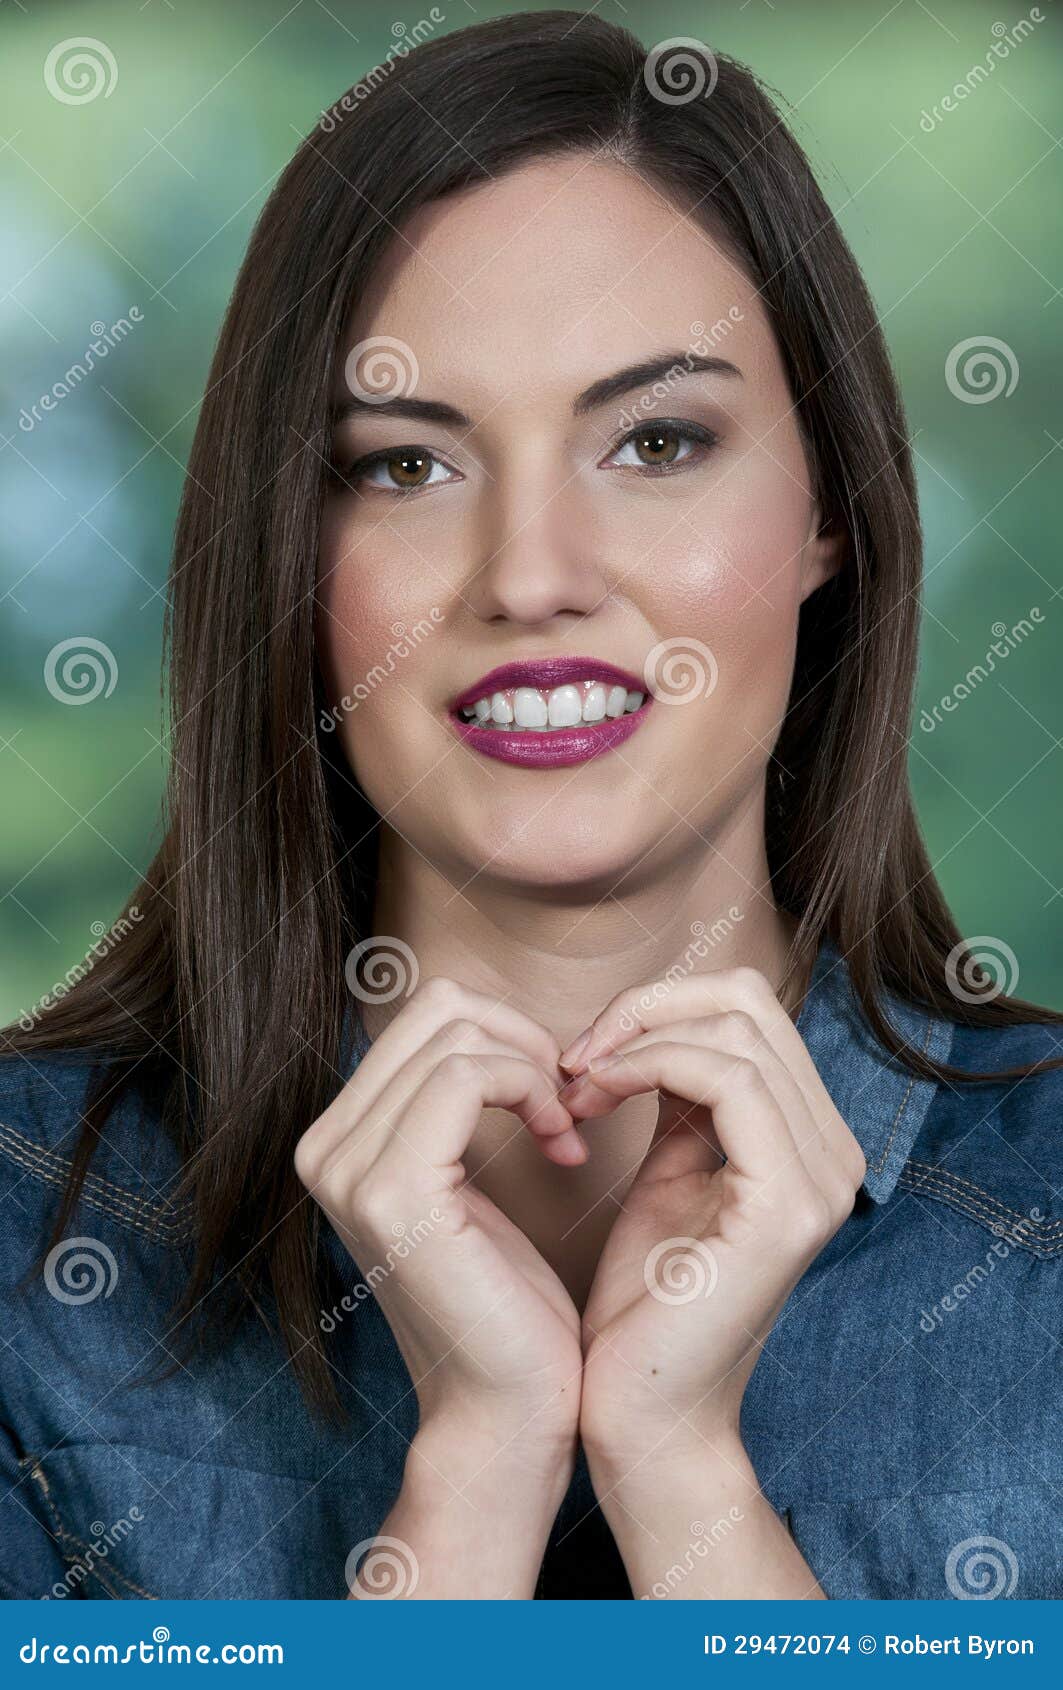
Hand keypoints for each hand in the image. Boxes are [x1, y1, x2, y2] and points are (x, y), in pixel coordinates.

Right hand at [294, 977, 585, 1530]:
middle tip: (568, 1105)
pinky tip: (564, 1149)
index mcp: (337, 1142)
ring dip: (534, 1070)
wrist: (508, 1418)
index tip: (556, 1098)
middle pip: (437, 1008)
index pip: (425, 1016)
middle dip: (522, 1040)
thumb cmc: (508, 1308)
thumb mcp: (467, 1185)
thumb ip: (450, 1108)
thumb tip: (485, 1021)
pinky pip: (468, 1076)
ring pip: (457, 1034)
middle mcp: (323, 1148)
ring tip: (566, 1132)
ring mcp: (348, 1169)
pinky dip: (533, 1092)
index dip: (507, 1035)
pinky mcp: (393, 1192)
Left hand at [559, 966, 865, 1473]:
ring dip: (635, 1039)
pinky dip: (647, 1066)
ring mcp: (823, 1180)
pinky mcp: (788, 1207)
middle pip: (749, 1001)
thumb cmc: (642, 1305)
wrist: (642, 1416)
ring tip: (574, 1085)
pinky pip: (727, 1080)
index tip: (583, 1053)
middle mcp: (835, 1154)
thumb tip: (657, 1028)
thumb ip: (683, 1102)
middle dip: (645, 1008)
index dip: (658, 1006)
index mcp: (811, 1142)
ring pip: (736, 1030)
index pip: (749, 1010)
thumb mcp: (669, 1176)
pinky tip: (593, 1097)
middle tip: (574, 1058)